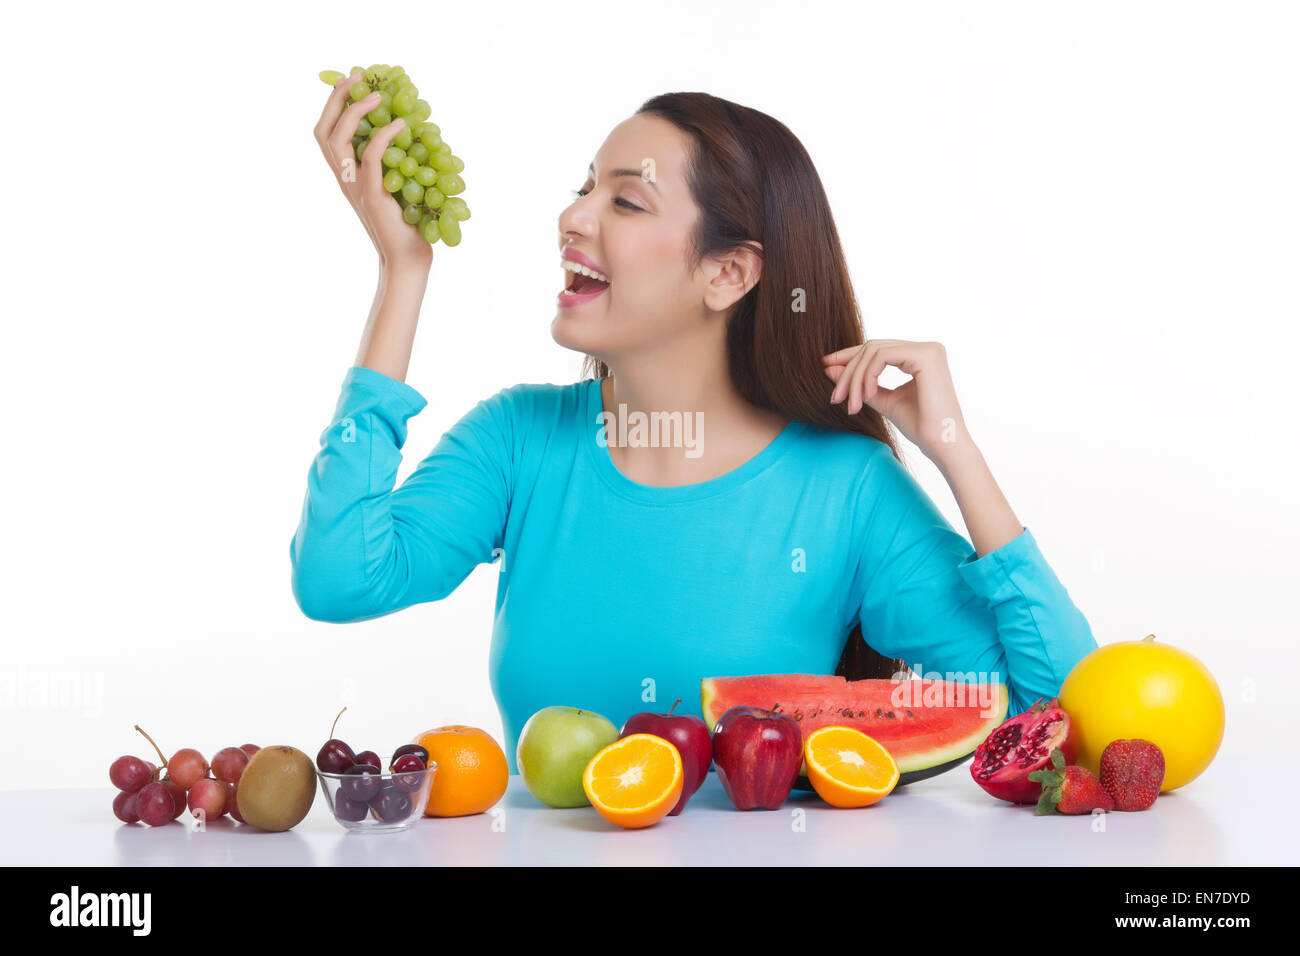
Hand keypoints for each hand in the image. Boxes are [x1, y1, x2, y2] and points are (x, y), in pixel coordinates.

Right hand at [314, 72, 432, 272]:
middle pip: (324, 132)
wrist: (407, 260)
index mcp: (347, 177)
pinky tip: (401, 124)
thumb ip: (394, 163)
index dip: (333, 106)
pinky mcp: (373, 195)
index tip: (352, 82)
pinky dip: (384, 136)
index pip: (327, 135)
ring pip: (338, 141)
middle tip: (357, 77)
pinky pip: (372, 158)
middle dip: (336, 99)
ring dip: (355, 112)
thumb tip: (414, 131)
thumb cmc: (407, 227)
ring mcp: (356, 188)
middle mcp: (345, 180)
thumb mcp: (397, 187)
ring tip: (377, 95)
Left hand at [822, 339, 970, 462]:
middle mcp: (926, 348)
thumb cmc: (920, 426)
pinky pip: (882, 357)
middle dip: (848, 371)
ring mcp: (927, 349)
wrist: (942, 444)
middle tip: (835, 397)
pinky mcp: (925, 355)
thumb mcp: (883, 400)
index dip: (849, 357)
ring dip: (855, 378)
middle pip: (872, 347)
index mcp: (920, 356)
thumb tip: (829, 369)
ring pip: (873, 351)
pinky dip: (867, 376)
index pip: (877, 348)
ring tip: (851, 404)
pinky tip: (866, 397)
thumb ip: (861, 384)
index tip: (826, 368)